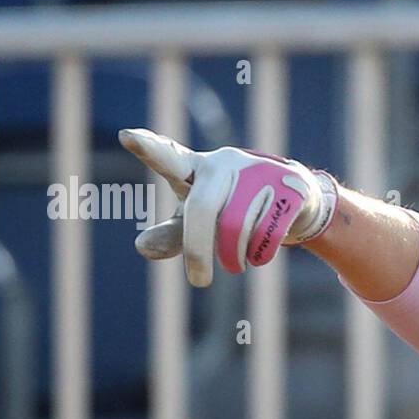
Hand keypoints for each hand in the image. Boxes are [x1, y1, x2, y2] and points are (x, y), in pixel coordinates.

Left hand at [119, 128, 334, 286]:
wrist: (291, 196)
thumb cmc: (229, 208)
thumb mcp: (195, 222)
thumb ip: (170, 235)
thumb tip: (141, 247)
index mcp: (194, 168)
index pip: (168, 159)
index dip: (149, 149)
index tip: (127, 136)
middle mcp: (223, 163)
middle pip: (202, 210)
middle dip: (199, 251)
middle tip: (199, 282)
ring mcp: (257, 170)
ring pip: (235, 227)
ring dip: (233, 256)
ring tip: (236, 262)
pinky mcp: (288, 185)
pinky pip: (266, 232)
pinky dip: (258, 254)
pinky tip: (257, 254)